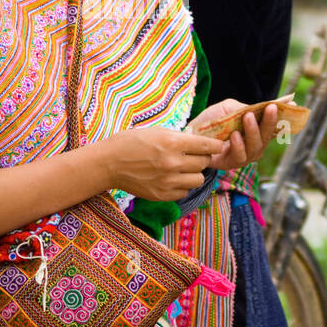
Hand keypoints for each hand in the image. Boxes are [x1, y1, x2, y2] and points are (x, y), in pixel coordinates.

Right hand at [98, 125, 227, 201]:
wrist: (109, 164)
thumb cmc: (130, 142)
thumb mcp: (156, 131)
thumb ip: (178, 138)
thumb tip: (198, 143)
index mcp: (172, 143)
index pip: (207, 146)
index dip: (215, 145)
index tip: (218, 146)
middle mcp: (172, 163)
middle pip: (204, 163)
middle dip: (201, 158)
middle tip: (194, 155)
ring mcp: (168, 181)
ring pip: (198, 180)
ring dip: (193, 173)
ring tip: (183, 169)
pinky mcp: (162, 195)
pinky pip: (184, 192)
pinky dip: (182, 185)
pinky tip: (172, 179)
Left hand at [189, 98, 279, 171]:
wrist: (190, 133)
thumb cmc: (212, 120)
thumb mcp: (229, 109)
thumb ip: (245, 108)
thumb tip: (263, 107)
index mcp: (257, 129)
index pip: (274, 123)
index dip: (285, 115)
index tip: (293, 105)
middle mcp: (255, 144)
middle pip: (268, 135)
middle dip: (270, 122)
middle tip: (270, 108)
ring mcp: (246, 155)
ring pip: (257, 147)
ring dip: (253, 131)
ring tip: (248, 118)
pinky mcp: (232, 164)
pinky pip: (241, 156)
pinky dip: (239, 145)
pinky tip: (234, 135)